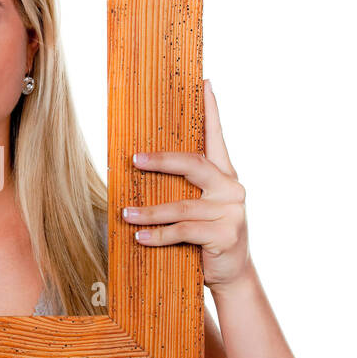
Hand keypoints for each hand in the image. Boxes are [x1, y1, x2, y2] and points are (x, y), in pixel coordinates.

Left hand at [121, 79, 249, 291]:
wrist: (231, 275)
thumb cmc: (206, 237)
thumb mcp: (197, 208)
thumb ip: (183, 187)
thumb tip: (141, 164)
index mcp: (225, 175)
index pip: (217, 136)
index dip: (212, 109)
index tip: (204, 81)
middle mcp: (231, 188)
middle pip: (194, 165)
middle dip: (162, 160)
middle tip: (134, 159)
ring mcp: (231, 211)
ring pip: (182, 205)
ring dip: (150, 210)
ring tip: (125, 213)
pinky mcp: (226, 235)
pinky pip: (184, 231)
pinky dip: (159, 234)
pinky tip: (140, 236)